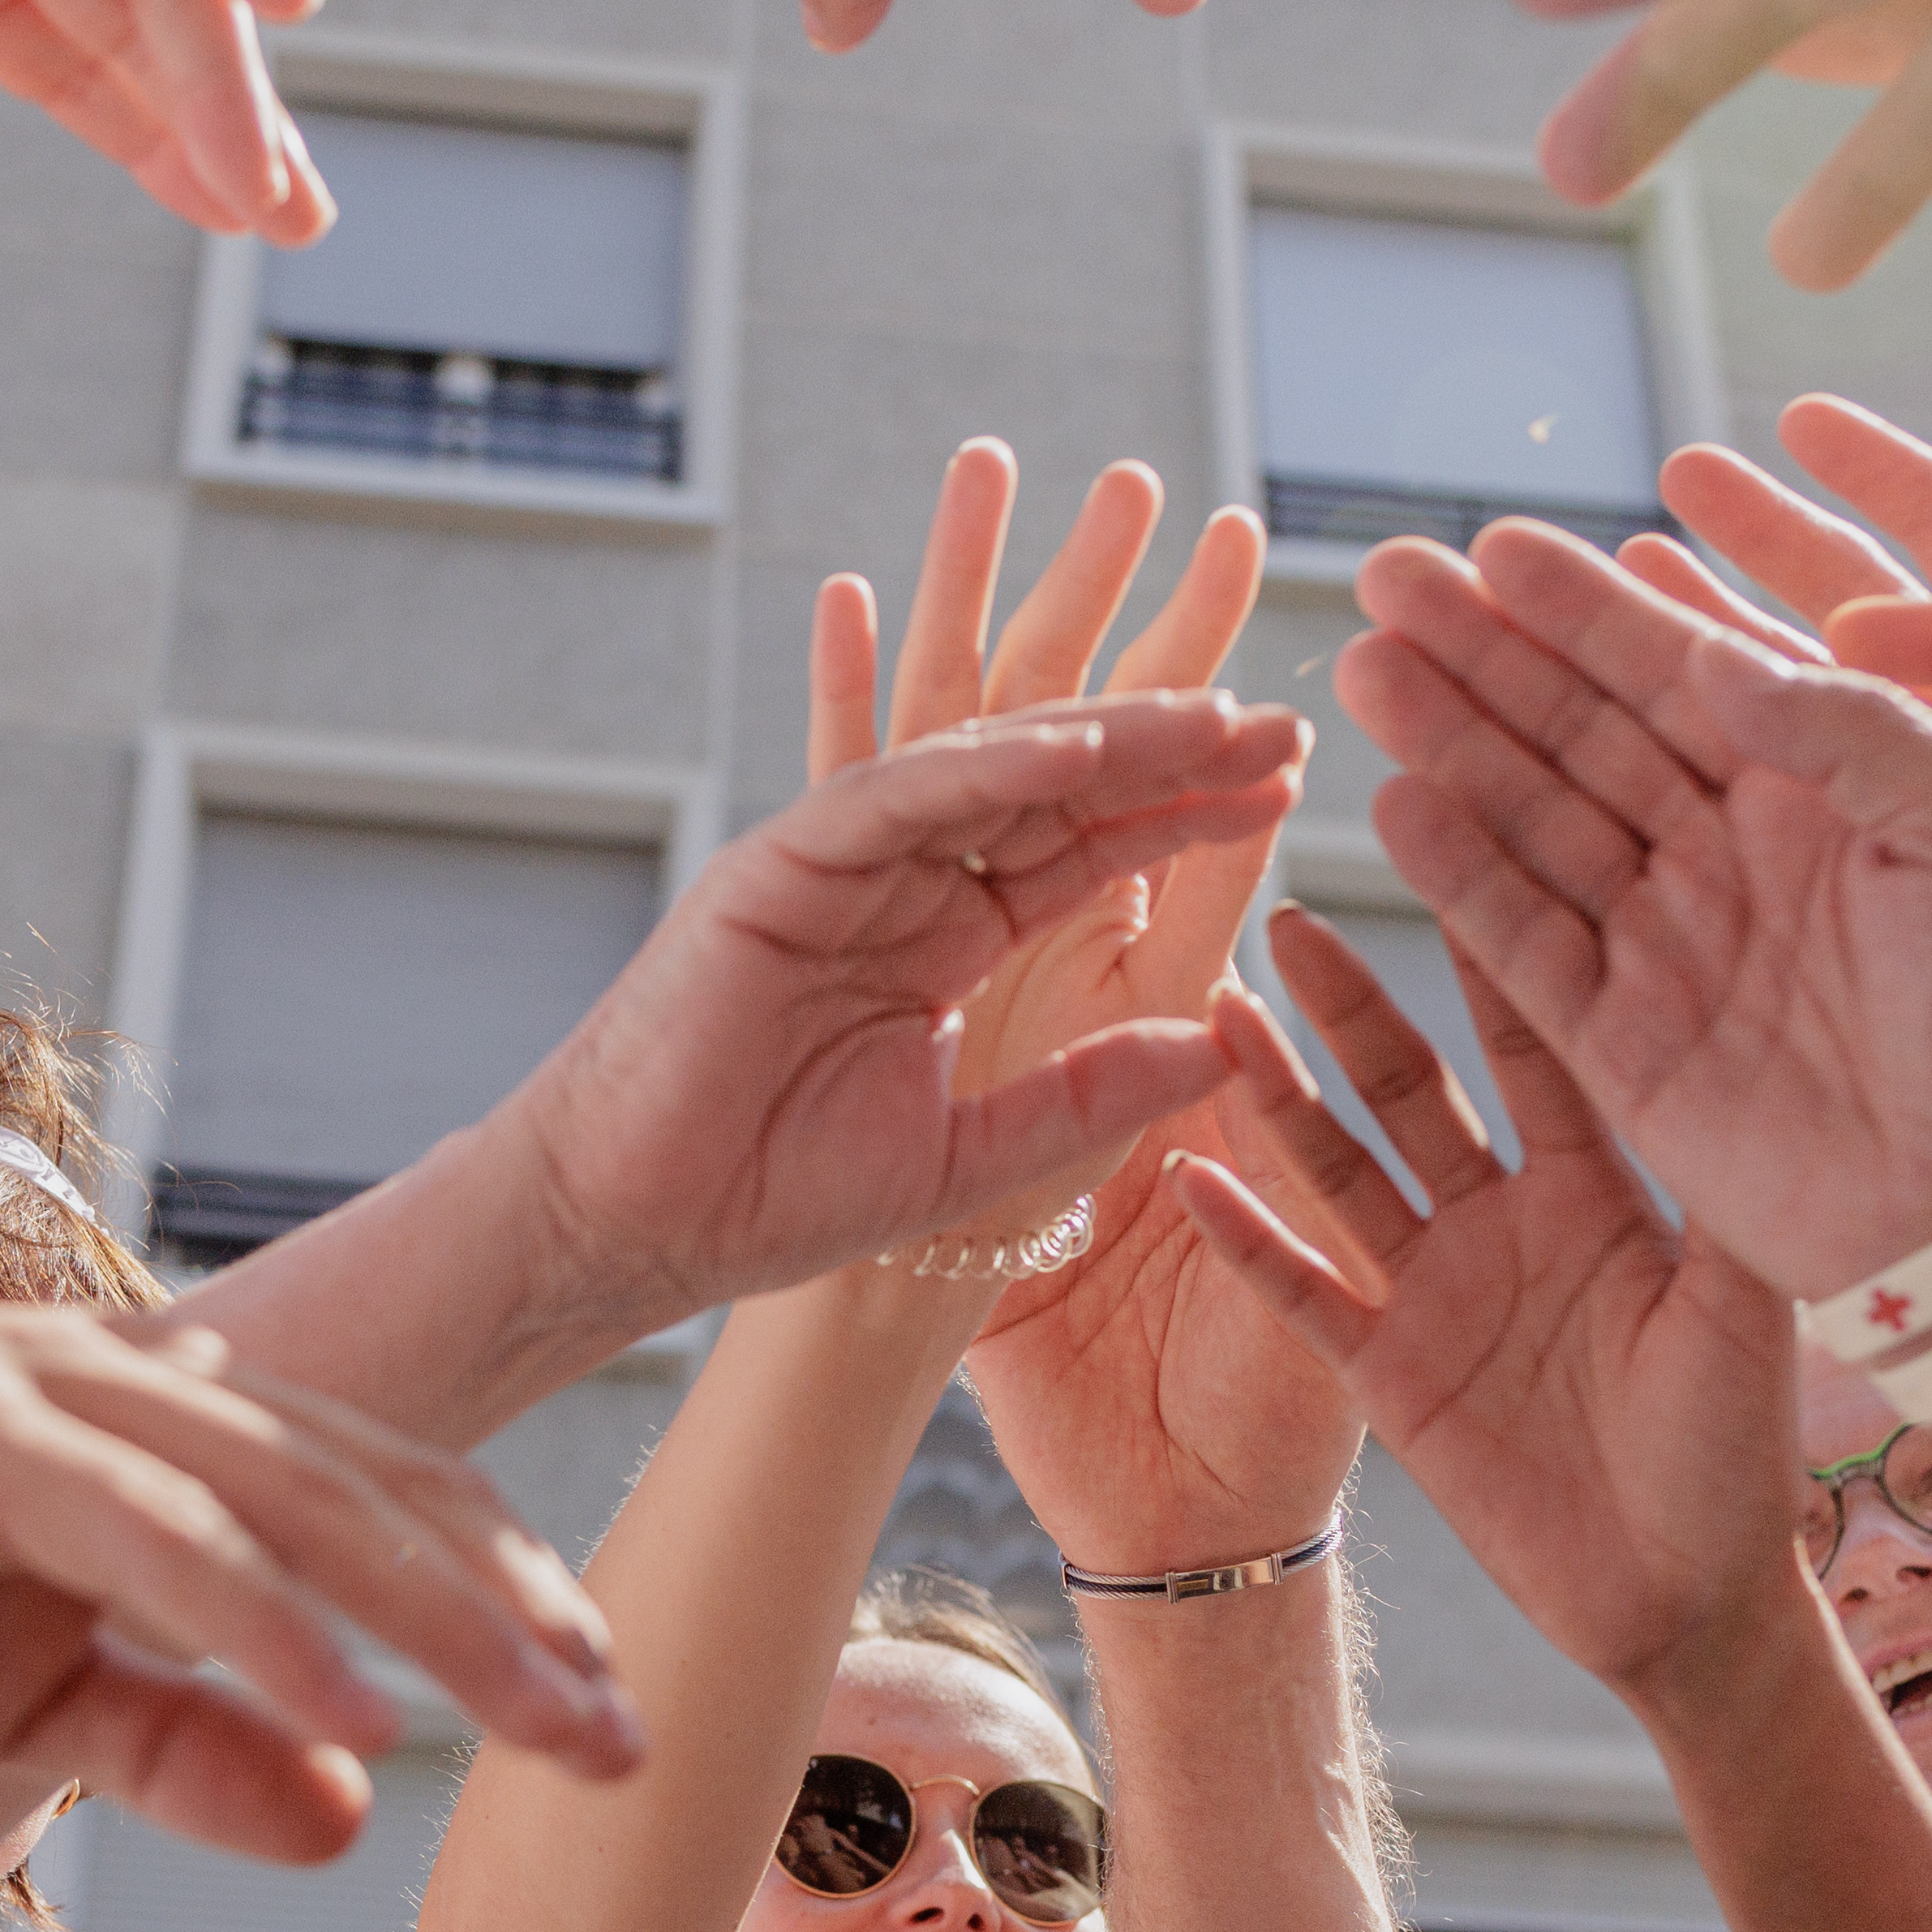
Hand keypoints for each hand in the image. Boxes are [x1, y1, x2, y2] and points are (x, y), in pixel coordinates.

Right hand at [0, 1296, 634, 1858]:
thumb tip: (350, 1812)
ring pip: (296, 1505)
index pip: (381, 1503)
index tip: (610, 1713)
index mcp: (153, 1434)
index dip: (505, 1601)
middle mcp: (130, 1386)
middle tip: (639, 1740)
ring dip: (433, 1621)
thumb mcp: (3, 1704)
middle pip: (380, 1501)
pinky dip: (255, 1617)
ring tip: (544, 1725)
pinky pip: (142, 1535)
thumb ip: (175, 1746)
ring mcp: (47, 1394)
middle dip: (522, 1625)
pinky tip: (342, 1701)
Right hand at [805, 441, 1277, 1154]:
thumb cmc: (784, 1194)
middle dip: (1164, 740)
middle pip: (1053, 782)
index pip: (1091, 849)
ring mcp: (842, 861)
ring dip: (1095, 725)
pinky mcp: (778, 861)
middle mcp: (905, 879)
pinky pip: (897, 795)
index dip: (1189, 812)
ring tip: (1205, 705)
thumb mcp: (983, 1152)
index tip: (1289, 778)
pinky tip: (1073, 746)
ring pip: (984, 761)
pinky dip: (981, 768)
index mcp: (950, 936)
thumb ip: (1096, 1094)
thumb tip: (1225, 1043)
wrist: (643, 1226)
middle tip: (1276, 707)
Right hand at [1164, 917, 1811, 1699]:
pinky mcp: (1390, 1374)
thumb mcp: (1745, 1308)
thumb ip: (1722, 1195)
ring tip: (1222, 1010)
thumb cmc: (1740, 1455)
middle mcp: (1511, 1219)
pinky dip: (1245, 1238)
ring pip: (1343, 1168)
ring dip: (1282, 1094)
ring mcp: (1443, 1292)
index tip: (1453, 856)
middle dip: (1355, 1003)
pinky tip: (1186, 1173)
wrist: (1684, 1601)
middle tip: (1290, 914)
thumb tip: (1736, 1060)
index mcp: (1602, 1187)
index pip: (1535, 1044)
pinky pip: (1301, 1293)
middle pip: (1415, 1085)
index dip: (1492, 954)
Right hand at [1337, 523, 1931, 1296]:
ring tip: (1368, 667)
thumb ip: (1849, 724)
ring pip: (1537, 821)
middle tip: (1389, 577)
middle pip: (1585, 730)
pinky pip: (1524, 946)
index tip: (1498, 544)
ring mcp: (1675, 949)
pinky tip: (1397, 804)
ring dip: (1451, 744)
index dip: (1589, 606)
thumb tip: (1711, 651)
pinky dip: (1459, 878)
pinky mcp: (1627, 1048)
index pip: (1683, 670)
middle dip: (1487, 655)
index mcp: (1828, 788)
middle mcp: (1738, 855)